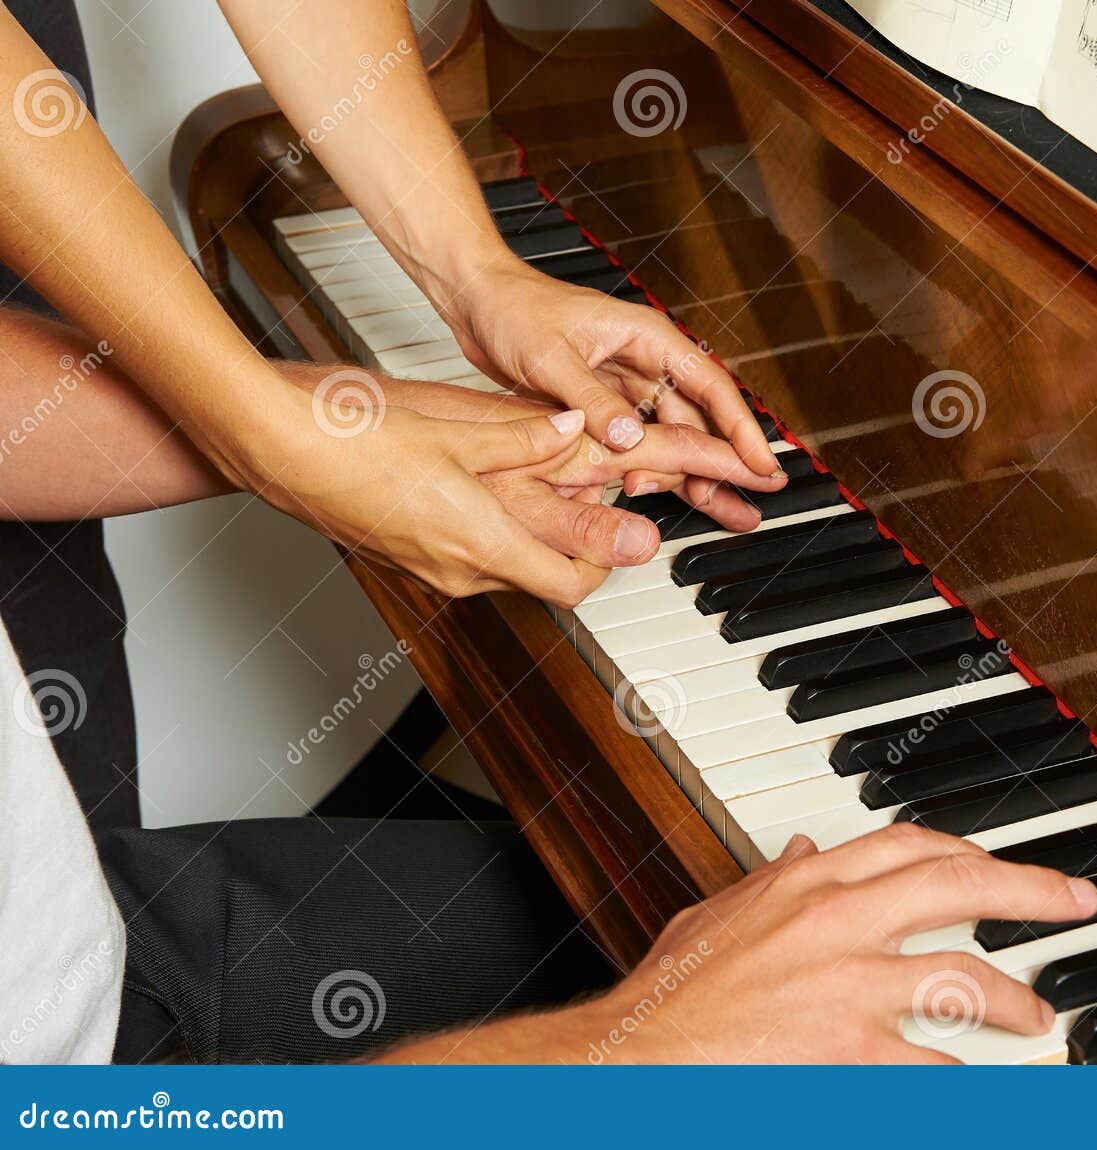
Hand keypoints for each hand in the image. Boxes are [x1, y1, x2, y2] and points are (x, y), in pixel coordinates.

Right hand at [252, 367, 786, 605]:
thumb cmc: (351, 437)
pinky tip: (498, 492)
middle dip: (584, 548)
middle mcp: (458, 570)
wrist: (273, 447)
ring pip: (511, 568)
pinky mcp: (408, 556)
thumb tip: (578, 429)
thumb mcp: (456, 427)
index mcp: (478, 542)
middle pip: (547, 580)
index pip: (574, 583)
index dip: (611, 559)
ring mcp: (429, 569)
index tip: (632, 528)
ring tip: (562, 491)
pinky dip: (500, 532)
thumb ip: (525, 436)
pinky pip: (472, 556)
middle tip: (609, 507)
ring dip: (541, 539)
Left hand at [443, 259, 783, 511]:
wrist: (476, 300)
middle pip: (699, 420)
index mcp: (648, 338)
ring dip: (685, 472)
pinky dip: (646, 466)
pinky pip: (637, 441)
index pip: (712, 387)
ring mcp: (625, 385)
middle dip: (723, 464)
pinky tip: (649, 492)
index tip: (762, 465)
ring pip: (671, 436)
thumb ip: (593, 401)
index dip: (742, 430)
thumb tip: (630, 440)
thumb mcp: (552, 358)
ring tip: (709, 509)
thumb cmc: (513, 308)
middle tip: (747, 505)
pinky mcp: (602, 404)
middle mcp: (645, 362)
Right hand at [585, 825, 1096, 1063]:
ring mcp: (850, 987)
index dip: (969, 852)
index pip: (909, 844)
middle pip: (959, 886)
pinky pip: (934, 1066)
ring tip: (1038, 1017)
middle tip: (1076, 901)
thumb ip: (767, 881)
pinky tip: (974, 1083)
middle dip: (1029, 892)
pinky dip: (961, 1077)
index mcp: (806, 885)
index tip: (1000, 866)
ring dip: (1012, 1000)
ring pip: (963, 979)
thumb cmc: (670, 997)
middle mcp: (837, 923)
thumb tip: (798, 849)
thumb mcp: (716, 915)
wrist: (639, 1058)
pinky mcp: (854, 1053)